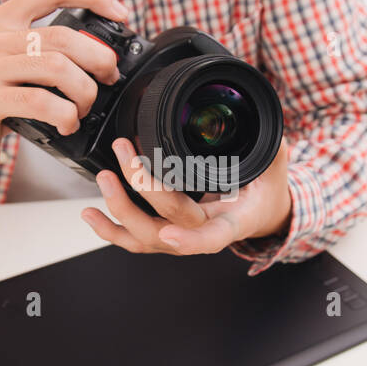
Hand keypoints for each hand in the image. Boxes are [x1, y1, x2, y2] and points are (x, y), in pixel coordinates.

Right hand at [0, 0, 128, 179]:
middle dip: (99, 59)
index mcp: (1, 21)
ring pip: (56, 67)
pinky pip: (39, 100)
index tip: (121, 13)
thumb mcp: (14, 66)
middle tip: (108, 79)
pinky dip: (65, 114)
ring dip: (84, 92)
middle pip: (63, 35)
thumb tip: (102, 54)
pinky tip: (67, 123)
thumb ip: (45, 51)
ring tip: (84, 108)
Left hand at [81, 137, 293, 254]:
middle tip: (124, 156)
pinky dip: (109, 229)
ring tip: (104, 178)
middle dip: (140, 192)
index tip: (170, 232)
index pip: (212, 236)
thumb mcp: (275, 169)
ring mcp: (181, 236)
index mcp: (232, 222)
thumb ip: (271, 150)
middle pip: (167, 224)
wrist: (262, 215)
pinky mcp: (166, 233)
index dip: (191, 238)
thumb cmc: (266, 193)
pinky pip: (135, 239)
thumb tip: (269, 126)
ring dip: (119, 209)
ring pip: (145, 236)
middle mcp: (203, 233)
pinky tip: (91, 213)